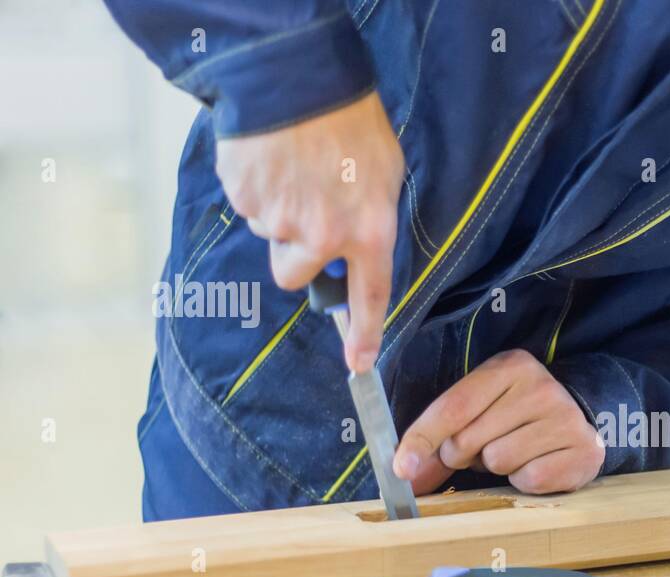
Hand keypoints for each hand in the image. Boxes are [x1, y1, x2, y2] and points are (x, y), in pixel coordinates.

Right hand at [215, 91, 403, 372]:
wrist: (300, 80)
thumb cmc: (352, 123)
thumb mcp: (386, 175)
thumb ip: (370, 221)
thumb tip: (352, 250)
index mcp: (368, 233)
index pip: (368, 298)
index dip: (363, 334)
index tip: (358, 363)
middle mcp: (321, 237)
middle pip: (295, 275)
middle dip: (297, 254)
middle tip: (307, 212)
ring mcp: (277, 220)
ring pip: (271, 237)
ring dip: (279, 214)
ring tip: (294, 169)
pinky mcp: (244, 198)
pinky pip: (249, 207)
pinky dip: (257, 190)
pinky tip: (272, 159)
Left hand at [394, 350, 605, 494]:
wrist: (578, 424)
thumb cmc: (516, 419)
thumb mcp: (479, 412)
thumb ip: (440, 439)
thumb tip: (406, 474)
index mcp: (510, 366)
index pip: (454, 406)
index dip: (422, 438)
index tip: (400, 468)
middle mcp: (540, 386)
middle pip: (469, 439)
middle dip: (464, 455)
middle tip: (483, 448)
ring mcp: (564, 418)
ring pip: (498, 461)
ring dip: (498, 467)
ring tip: (514, 453)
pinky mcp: (580, 451)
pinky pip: (527, 479)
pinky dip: (524, 480)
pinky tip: (536, 463)